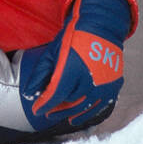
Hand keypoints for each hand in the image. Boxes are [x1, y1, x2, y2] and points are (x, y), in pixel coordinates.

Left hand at [23, 0, 130, 131]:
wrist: (101, 26)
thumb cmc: (73, 37)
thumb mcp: (53, 52)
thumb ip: (40, 75)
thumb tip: (28, 94)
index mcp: (72, 69)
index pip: (56, 95)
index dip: (44, 105)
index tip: (36, 110)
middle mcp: (89, 79)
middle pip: (69, 102)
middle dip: (56, 108)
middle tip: (47, 111)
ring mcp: (104, 83)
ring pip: (84, 107)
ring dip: (70, 113)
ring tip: (59, 116)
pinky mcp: (113, 85)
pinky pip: (99, 105)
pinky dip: (88, 113)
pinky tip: (77, 117)